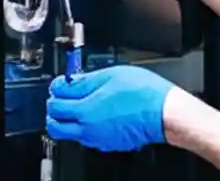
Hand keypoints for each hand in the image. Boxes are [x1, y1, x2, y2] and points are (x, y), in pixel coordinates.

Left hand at [46, 65, 175, 151]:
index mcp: (86, 111)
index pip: (55, 104)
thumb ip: (85, 80)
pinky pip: (87, 137)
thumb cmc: (144, 94)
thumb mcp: (111, 75)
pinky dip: (85, 126)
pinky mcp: (108, 144)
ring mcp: (97, 139)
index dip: (56, 90)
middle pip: (55, 125)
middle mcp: (88, 130)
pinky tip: (98, 112)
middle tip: (64, 96)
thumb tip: (68, 82)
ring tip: (82, 103)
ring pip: (70, 133)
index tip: (61, 83)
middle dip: (56, 110)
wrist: (163, 114)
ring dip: (69, 119)